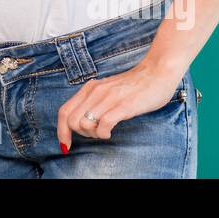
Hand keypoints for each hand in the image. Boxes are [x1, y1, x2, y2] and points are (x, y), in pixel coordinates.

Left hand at [57, 60, 180, 151]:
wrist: (157, 72)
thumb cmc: (134, 86)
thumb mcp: (107, 91)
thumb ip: (94, 102)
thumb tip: (81, 122)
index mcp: (89, 88)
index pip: (64, 111)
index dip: (61, 131)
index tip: (65, 145)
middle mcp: (95, 91)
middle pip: (71, 121)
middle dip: (80, 134)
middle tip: (96, 133)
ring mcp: (109, 98)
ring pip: (84, 123)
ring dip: (92, 134)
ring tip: (105, 131)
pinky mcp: (124, 105)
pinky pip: (103, 124)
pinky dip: (103, 133)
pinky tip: (110, 132)